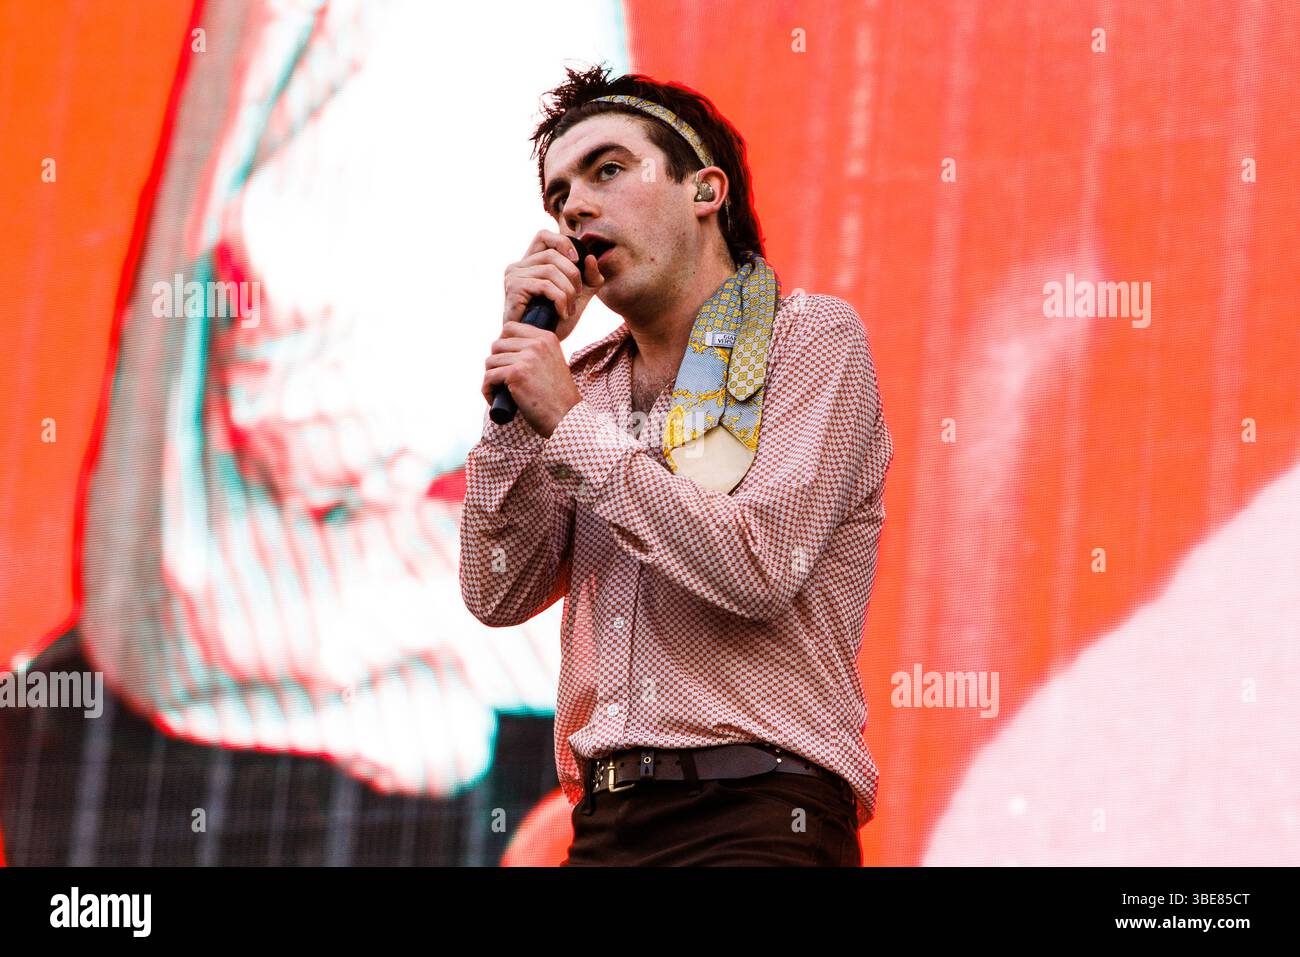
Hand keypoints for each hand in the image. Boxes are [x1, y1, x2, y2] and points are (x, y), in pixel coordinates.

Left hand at [481, 321, 581, 436]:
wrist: (566, 418)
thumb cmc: (558, 397)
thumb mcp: (552, 363)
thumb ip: (536, 351)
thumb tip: (506, 346)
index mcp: (547, 338)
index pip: (510, 327)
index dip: (502, 344)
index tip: (504, 361)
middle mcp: (537, 344)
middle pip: (497, 344)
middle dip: (495, 363)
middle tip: (501, 380)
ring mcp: (527, 358)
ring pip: (490, 361)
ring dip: (490, 377)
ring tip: (499, 390)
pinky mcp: (516, 374)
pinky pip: (489, 377)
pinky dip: (487, 390)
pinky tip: (494, 398)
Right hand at [502, 230, 603, 343]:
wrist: (538, 346)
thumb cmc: (554, 321)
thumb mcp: (579, 296)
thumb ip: (590, 277)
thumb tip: (591, 258)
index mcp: (530, 263)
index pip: (544, 235)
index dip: (563, 242)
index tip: (577, 261)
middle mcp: (518, 266)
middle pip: (552, 254)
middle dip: (573, 274)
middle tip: (577, 295)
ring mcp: (513, 276)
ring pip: (550, 269)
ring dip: (568, 290)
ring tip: (570, 308)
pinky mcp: (513, 289)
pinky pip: (545, 285)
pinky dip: (560, 299)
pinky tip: (562, 313)